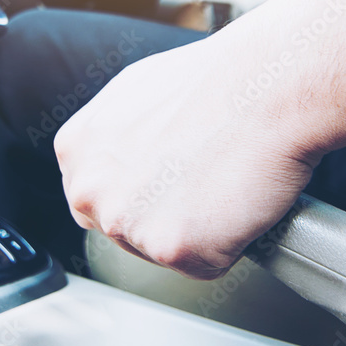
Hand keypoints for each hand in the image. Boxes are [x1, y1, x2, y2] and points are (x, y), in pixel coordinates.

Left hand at [54, 35, 315, 278]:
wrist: (270, 86)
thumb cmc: (219, 80)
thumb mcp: (137, 93)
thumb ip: (115, 137)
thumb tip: (124, 157)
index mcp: (76, 148)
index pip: (97, 198)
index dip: (143, 191)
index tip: (170, 176)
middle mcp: (91, 189)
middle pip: (125, 231)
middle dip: (163, 216)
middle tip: (202, 176)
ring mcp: (127, 223)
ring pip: (164, 252)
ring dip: (198, 229)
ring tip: (221, 178)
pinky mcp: (171, 249)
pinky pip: (206, 264)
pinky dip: (230, 242)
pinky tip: (236, 197)